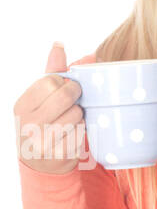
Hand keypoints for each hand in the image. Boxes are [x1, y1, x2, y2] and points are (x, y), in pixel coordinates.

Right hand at [15, 42, 96, 174]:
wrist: (42, 164)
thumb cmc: (44, 122)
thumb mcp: (41, 98)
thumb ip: (53, 72)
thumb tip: (59, 44)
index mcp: (21, 105)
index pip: (50, 81)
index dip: (64, 83)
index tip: (64, 89)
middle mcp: (28, 123)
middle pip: (65, 96)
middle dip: (75, 96)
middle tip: (75, 101)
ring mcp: (42, 141)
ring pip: (76, 115)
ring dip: (79, 116)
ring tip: (71, 120)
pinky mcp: (59, 155)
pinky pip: (82, 133)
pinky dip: (82, 131)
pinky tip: (73, 134)